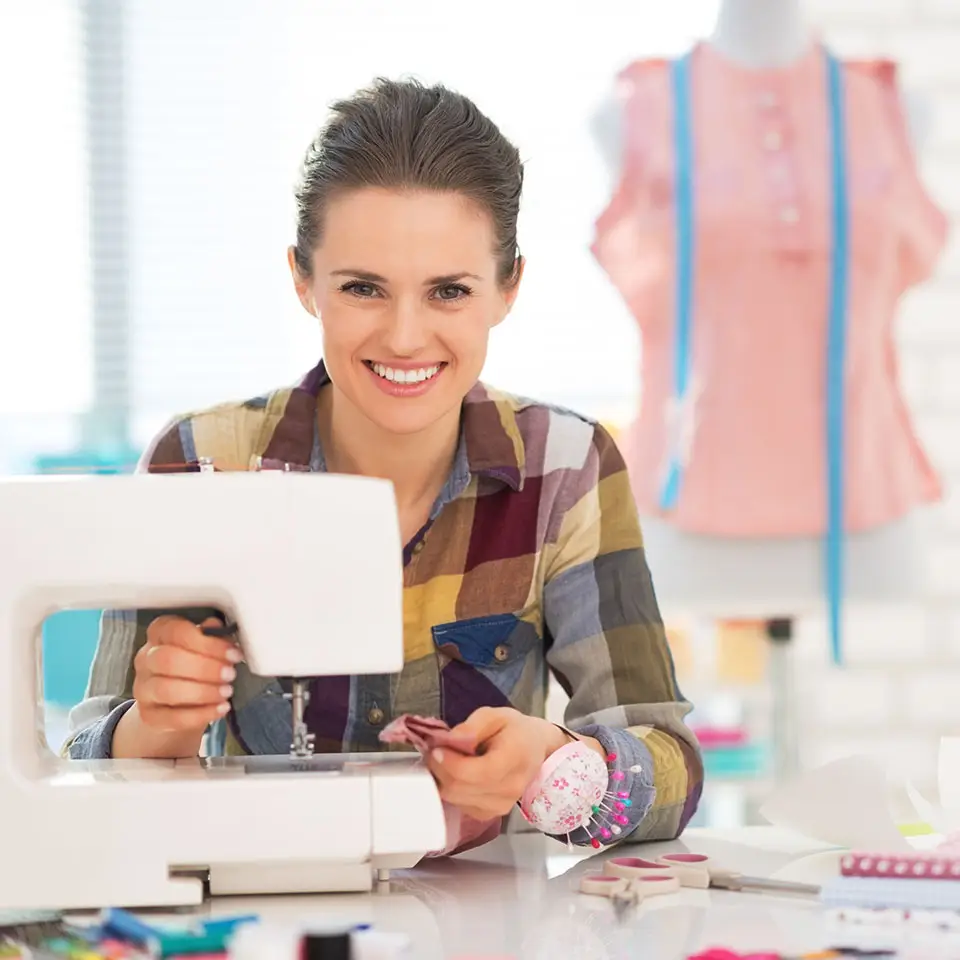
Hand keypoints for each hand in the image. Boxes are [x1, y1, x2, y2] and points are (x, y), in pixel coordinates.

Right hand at [132, 615, 242, 732]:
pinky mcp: (147, 715)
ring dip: (202, 692)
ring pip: (166, 690)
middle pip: (168, 659)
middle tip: (230, 674)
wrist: (176, 704)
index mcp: (160, 633)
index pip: (176, 631)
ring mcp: (142, 688)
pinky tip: (220, 708)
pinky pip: (172, 717)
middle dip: (204, 668)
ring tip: (226, 692)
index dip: (207, 642)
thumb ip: (213, 636)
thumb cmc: (195, 664)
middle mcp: (146, 658)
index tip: (233, 653)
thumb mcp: (206, 645)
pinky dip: (200, 714)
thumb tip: (218, 629)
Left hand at [425, 707, 569, 819]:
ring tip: (444, 759)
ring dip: (442, 779)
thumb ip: (472, 726)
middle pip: (461, 788)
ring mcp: (500, 806)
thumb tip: (449, 740)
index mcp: (515, 758)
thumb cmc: (515, 730)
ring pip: (456, 799)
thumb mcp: (495, 715)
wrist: (535, 750)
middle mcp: (509, 788)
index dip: (450, 763)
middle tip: (434, 750)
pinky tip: (455, 773)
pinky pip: (459, 806)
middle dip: (440, 769)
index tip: (436, 748)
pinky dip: (451, 789)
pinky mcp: (490, 814)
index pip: (477, 772)